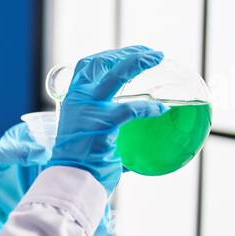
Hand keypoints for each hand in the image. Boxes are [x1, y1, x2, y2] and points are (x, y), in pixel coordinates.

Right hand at [47, 45, 166, 194]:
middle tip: (150, 53)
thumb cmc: (83, 165)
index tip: (128, 54)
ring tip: (157, 57)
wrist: (71, 182)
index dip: (108, 57)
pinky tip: (163, 109)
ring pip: (115, 75)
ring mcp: (88, 111)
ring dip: (138, 62)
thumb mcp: (90, 138)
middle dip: (125, 53)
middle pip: (98, 62)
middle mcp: (77, 101)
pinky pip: (131, 109)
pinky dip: (150, 108)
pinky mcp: (102, 125)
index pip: (86, 68)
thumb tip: (138, 124)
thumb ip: (107, 125)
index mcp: (72, 101)